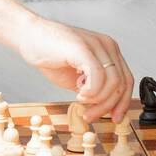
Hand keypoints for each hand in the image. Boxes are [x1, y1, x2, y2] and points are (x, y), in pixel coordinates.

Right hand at [10, 17, 134, 123]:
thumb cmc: (51, 54)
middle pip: (122, 84)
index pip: (127, 80)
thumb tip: (105, 107)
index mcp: (108, 51)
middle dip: (107, 106)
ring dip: (98, 100)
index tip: (114, 118)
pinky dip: (91, 91)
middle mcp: (107, 46)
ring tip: (80, 100)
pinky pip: (98, 76)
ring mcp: (96, 45)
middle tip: (90, 115)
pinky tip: (79, 93)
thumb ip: (93, 87)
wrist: (29, 36)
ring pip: (113, 82)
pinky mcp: (83, 48)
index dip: (122, 103)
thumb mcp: (78, 76)